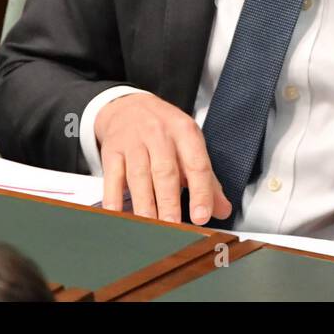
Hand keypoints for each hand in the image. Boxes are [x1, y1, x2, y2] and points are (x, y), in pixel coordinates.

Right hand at [93, 92, 232, 226]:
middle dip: (169, 203)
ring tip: (150, 227)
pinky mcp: (112, 152)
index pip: (196, 165)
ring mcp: (133, 143)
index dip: (201, 192)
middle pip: (165, 172)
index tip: (201, 216)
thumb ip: (207, 179)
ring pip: (139, 177)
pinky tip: (118, 216)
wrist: (129, 106)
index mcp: (185, 132)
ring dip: (144, 205)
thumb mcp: (190, 144)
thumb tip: (222, 209)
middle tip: (173, 227)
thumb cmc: (164, 129)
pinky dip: (113, 199)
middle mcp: (159, 135)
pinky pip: (112, 178)